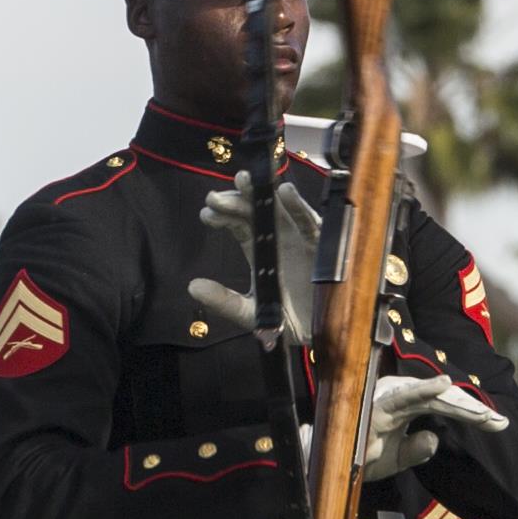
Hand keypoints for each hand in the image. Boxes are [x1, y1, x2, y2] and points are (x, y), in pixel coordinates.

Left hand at [187, 173, 320, 343]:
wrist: (324, 336)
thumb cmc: (290, 322)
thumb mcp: (253, 314)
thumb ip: (225, 302)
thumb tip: (193, 287)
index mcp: (260, 250)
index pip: (237, 224)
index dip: (221, 215)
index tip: (207, 214)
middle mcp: (278, 239)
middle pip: (255, 210)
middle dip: (235, 199)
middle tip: (216, 198)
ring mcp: (301, 239)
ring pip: (280, 209)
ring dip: (263, 193)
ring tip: (243, 181)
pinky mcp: (322, 247)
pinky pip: (311, 224)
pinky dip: (300, 208)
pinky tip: (284, 192)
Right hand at [359, 371, 510, 482]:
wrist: (329, 465)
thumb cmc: (361, 456)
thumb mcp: (397, 460)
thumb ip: (418, 451)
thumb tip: (434, 438)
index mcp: (407, 408)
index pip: (446, 407)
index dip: (472, 414)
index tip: (500, 425)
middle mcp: (400, 399)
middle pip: (445, 401)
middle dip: (473, 411)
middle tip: (501, 423)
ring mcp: (390, 400)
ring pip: (431, 398)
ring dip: (458, 404)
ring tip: (483, 413)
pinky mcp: (379, 405)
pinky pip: (404, 396)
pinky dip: (424, 389)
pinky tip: (444, 384)